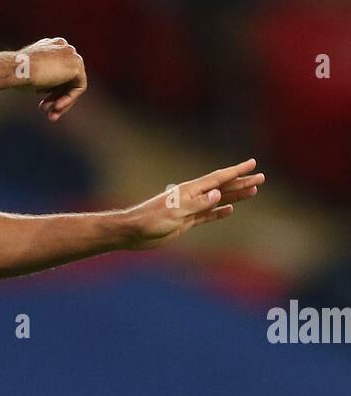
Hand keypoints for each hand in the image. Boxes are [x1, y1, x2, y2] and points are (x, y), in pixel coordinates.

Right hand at [17, 37, 86, 120]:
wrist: (18, 69)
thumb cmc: (18, 73)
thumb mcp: (29, 74)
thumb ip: (42, 78)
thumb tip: (45, 88)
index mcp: (52, 46)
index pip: (58, 71)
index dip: (51, 91)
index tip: (41, 104)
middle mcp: (64, 47)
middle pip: (66, 79)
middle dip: (56, 99)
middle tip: (47, 113)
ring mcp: (72, 55)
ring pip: (73, 85)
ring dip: (62, 102)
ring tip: (50, 116)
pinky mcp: (77, 65)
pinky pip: (79, 87)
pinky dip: (69, 100)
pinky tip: (57, 108)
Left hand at [121, 158, 265, 248]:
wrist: (133, 232)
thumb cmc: (151, 220)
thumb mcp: (176, 212)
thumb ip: (198, 204)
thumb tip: (218, 195)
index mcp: (190, 190)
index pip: (218, 178)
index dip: (236, 171)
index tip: (252, 163)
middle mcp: (192, 196)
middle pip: (222, 187)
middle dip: (241, 182)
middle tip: (261, 177)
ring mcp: (190, 209)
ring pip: (218, 200)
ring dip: (235, 196)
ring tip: (253, 191)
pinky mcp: (185, 222)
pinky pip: (207, 216)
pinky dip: (219, 213)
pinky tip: (230, 211)